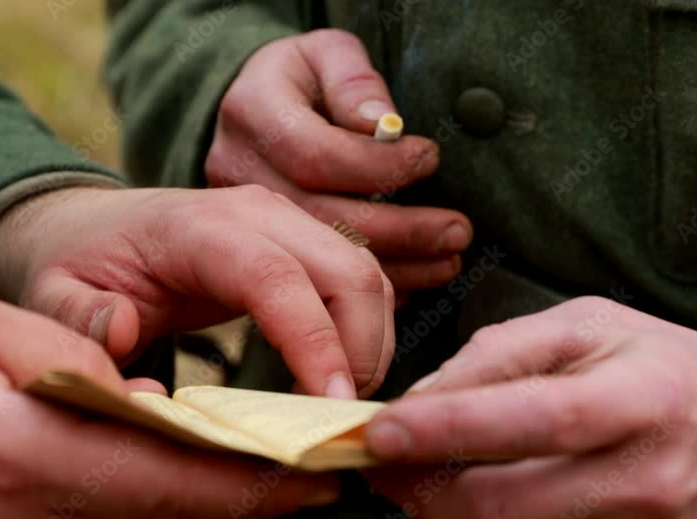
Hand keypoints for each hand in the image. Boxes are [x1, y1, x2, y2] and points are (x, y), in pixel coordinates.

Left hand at [0, 185, 393, 397]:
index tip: (330, 405)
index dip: (314, 340)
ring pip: (367, 275)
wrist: (96, 226)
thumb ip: (78, 316)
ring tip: (336, 405)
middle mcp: (257, 213)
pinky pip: (360, 280)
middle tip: (338, 420)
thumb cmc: (80, 263)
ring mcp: (287, 222)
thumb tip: (122, 332)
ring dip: (371, 343)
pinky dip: (366, 331)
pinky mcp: (303, 241)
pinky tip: (338, 377)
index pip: (276, 276)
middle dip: (363, 349)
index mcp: (197, 229)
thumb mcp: (54, 291)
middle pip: (347, 270)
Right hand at [0, 287, 336, 518]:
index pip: (170, 480)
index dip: (253, 483)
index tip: (317, 474)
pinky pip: (108, 517)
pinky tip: (194, 467)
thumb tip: (149, 399)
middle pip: (171, 513)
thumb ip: (67, 363)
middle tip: (320, 470)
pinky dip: (163, 496)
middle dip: (251, 496)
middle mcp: (34, 513)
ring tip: (277, 464)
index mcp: (26, 453)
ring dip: (213, 497)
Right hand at [205, 29, 472, 295]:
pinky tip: (414, 280)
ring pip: (320, 258)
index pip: (318, 153)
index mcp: (252, 112)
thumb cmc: (304, 80)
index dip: (381, 166)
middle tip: (458, 231)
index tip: (430, 158)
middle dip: (401, 228)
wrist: (254, 112)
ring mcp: (242, 214)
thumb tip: (382, 123)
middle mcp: (237, 168)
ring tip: (450, 261)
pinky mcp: (259, 245)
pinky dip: (372, 286)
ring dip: (395, 267)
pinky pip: (318, 280)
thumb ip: (354, 81)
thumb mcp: (325, 54)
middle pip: (322, 215)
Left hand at [363, 297, 696, 518]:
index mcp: (637, 399)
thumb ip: (505, 351)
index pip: (533, 419)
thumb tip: (424, 397)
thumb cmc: (673, 372)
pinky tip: (469, 496)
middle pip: (505, 505)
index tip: (379, 430)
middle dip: (421, 491)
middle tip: (377, 462)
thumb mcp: (596, 327)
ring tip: (415, 476)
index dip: (449, 428)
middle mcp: (640, 478)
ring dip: (442, 513)